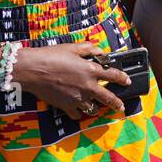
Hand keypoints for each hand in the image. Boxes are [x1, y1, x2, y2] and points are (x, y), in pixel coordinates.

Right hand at [12, 44, 131, 120]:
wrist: (34, 70)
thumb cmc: (52, 56)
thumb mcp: (72, 47)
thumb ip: (89, 49)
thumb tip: (100, 51)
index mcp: (91, 70)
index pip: (113, 75)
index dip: (122, 78)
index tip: (127, 81)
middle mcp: (87, 86)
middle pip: (108, 98)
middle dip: (116, 103)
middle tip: (121, 107)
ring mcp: (77, 98)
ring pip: (93, 109)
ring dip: (96, 108)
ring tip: (97, 108)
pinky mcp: (66, 106)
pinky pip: (76, 114)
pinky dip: (78, 113)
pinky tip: (78, 111)